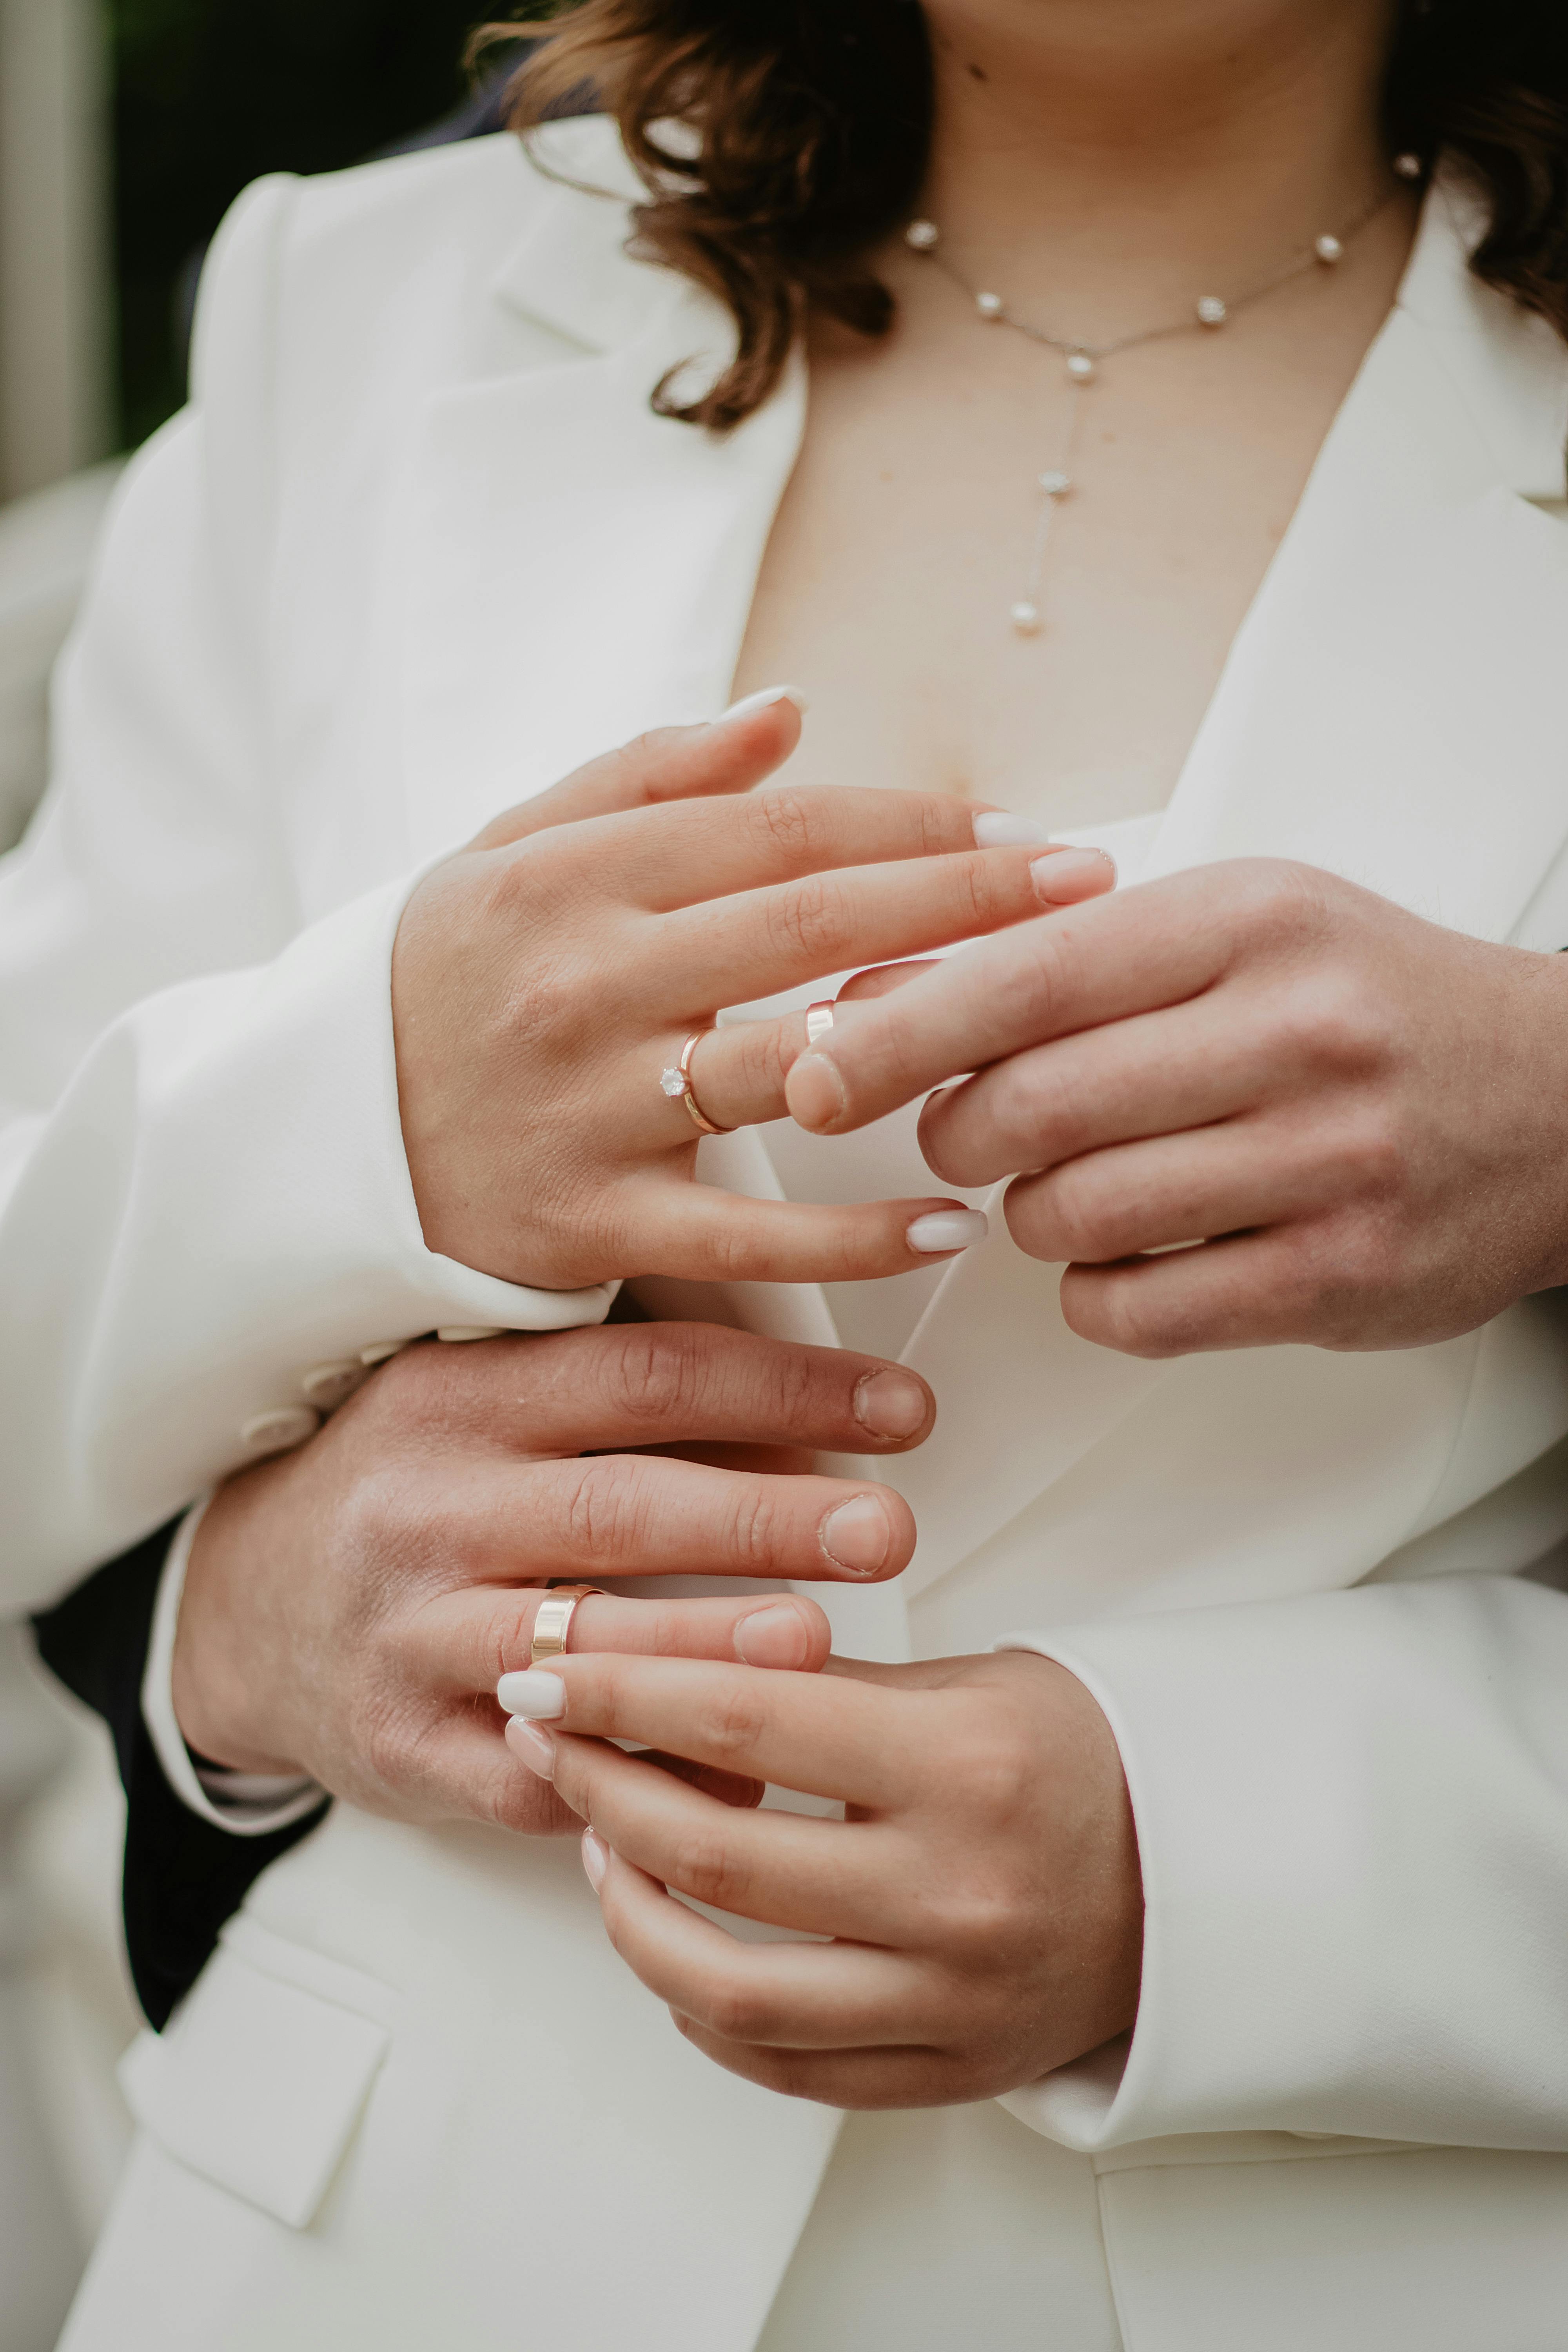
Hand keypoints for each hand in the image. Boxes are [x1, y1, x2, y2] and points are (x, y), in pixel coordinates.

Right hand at [173, 1322, 934, 1833]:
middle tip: (889, 1530)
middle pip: (621, 1509)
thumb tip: (815, 1412)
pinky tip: (737, 1785)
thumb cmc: (409, 1489)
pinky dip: (639, 1785)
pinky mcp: (405, 1748)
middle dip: (766, 1519)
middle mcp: (429, 1511)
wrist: (243, 1608)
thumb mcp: (487, 1407)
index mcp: (460, 1399)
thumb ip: (624, 1405)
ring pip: (573, 1648)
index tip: (902, 1407)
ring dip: (703, 1650)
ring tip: (819, 1646)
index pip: (647, 1376)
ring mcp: (411, 1637)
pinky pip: (539, 1779)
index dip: (785, 1385)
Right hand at [392, 693, 1111, 1288]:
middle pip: (812, 925)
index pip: (785, 831)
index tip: (1031, 829)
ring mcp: (588, 1109)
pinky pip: (743, 1233)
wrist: (316, 1134)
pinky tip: (949, 1220)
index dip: (921, 822)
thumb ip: (652, 776)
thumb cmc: (445, 979)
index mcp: (577, 878)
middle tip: (1091, 889)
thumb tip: (789, 712)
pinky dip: (851, 1235)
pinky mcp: (585, 1224)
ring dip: (928, 1047)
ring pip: (786, 1069)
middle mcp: (586, 983)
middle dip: (968, 897)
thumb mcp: (516, 847)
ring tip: (1050, 1034)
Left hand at [504, 1647, 1142, 2106]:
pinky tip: (673, 1950)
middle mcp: (955, 1888)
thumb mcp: (972, 1684)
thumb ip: (832, 1691)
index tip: (549, 1676)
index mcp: (963, 1764)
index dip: (624, 1694)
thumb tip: (676, 1682)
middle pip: (714, 1853)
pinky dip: (704, 2012)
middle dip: (601, 1793)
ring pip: (729, 1988)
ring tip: (604, 1856)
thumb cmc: (1079, 1754)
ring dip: (634, 1918)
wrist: (1201, 1873)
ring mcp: (951, 1994)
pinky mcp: (949, 2068)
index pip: (745, 1716)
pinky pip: (786, 2066)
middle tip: (552, 1752)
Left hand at [785, 858, 1567, 1353]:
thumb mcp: (1228, 926)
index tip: (807, 1070)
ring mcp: (1328, 1163)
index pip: (1023, 977)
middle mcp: (1294, 1034)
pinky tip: (1132, 1254)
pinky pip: (1141, 1310)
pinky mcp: (1343, 1277)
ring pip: (1075, 1216)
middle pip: (1028, 1109)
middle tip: (962, 1135)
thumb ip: (1061, 956)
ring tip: (1068, 1186)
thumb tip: (874, 995)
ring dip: (1031, 1216)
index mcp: (1248, 923)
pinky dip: (1098, 1293)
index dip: (892, 1032)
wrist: (1561, 1098)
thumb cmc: (1366, 1001)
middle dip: (955, 1136)